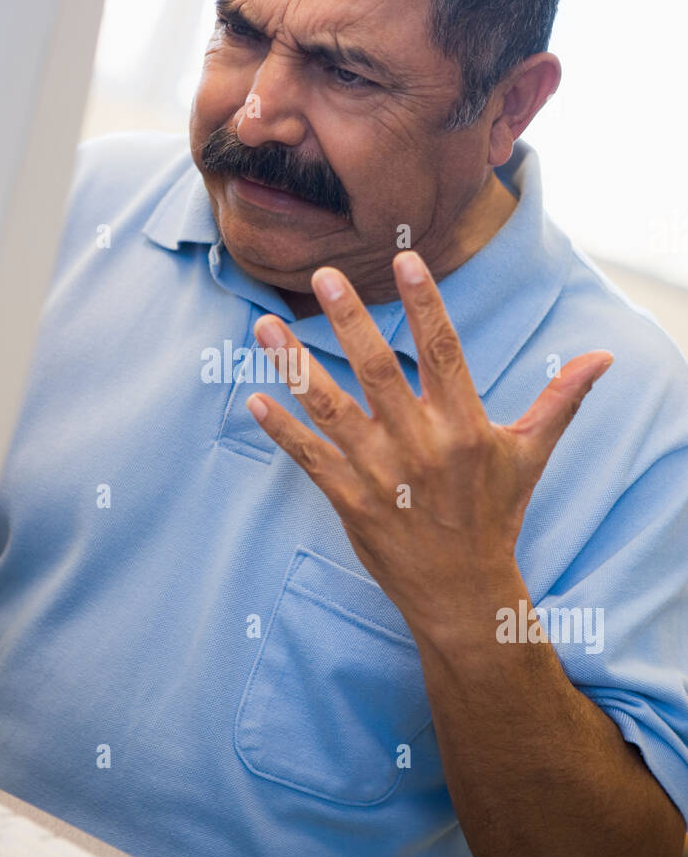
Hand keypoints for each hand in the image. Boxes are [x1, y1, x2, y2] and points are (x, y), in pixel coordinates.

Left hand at [246, 251, 613, 641]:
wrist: (465, 594)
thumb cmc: (495, 515)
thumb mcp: (529, 455)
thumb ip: (558, 400)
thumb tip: (602, 357)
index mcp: (465, 427)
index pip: (444, 352)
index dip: (424, 305)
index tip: (405, 262)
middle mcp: (421, 446)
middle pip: (379, 371)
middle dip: (349, 322)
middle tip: (323, 276)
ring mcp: (382, 476)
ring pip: (331, 411)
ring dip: (295, 367)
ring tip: (265, 326)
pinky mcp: (351, 504)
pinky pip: (310, 459)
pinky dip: (282, 430)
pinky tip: (255, 398)